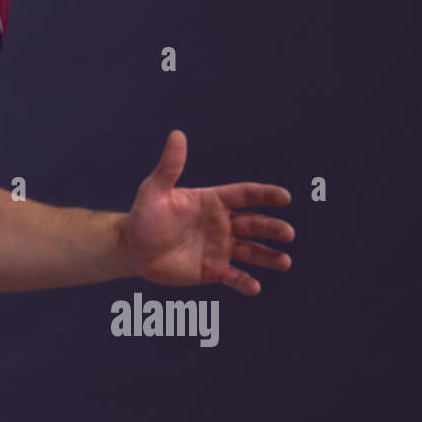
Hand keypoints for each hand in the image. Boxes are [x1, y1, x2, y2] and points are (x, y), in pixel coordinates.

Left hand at [119, 131, 293, 296]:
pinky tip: (254, 287)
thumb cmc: (144, 216)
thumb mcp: (155, 190)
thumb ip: (170, 166)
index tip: (285, 197)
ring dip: (268, 257)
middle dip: (272, 228)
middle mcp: (221, 224)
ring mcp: (219, 248)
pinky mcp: (212, 270)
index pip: (245, 195)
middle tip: (288, 233)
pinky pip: (233, 277)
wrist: (133, 248)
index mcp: (213, 201)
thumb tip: (176, 135)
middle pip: (254, 224)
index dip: (265, 195)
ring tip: (284, 262)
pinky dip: (244, 282)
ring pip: (250, 252)